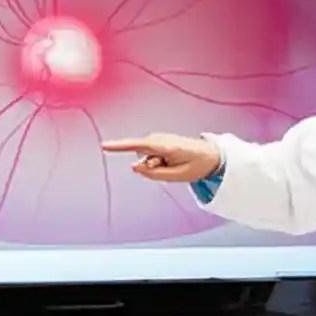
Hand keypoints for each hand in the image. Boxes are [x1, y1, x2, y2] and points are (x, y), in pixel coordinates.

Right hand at [100, 133, 221, 182]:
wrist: (211, 155)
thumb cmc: (196, 165)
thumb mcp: (177, 176)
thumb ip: (154, 173)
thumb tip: (134, 167)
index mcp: (166, 146)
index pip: (138, 146)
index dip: (119, 146)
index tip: (104, 146)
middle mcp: (160, 139)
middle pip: (143, 157)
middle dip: (151, 167)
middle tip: (173, 168)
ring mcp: (159, 139)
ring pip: (146, 157)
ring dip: (156, 165)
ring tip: (175, 165)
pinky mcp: (159, 141)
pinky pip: (150, 156)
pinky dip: (158, 162)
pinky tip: (173, 161)